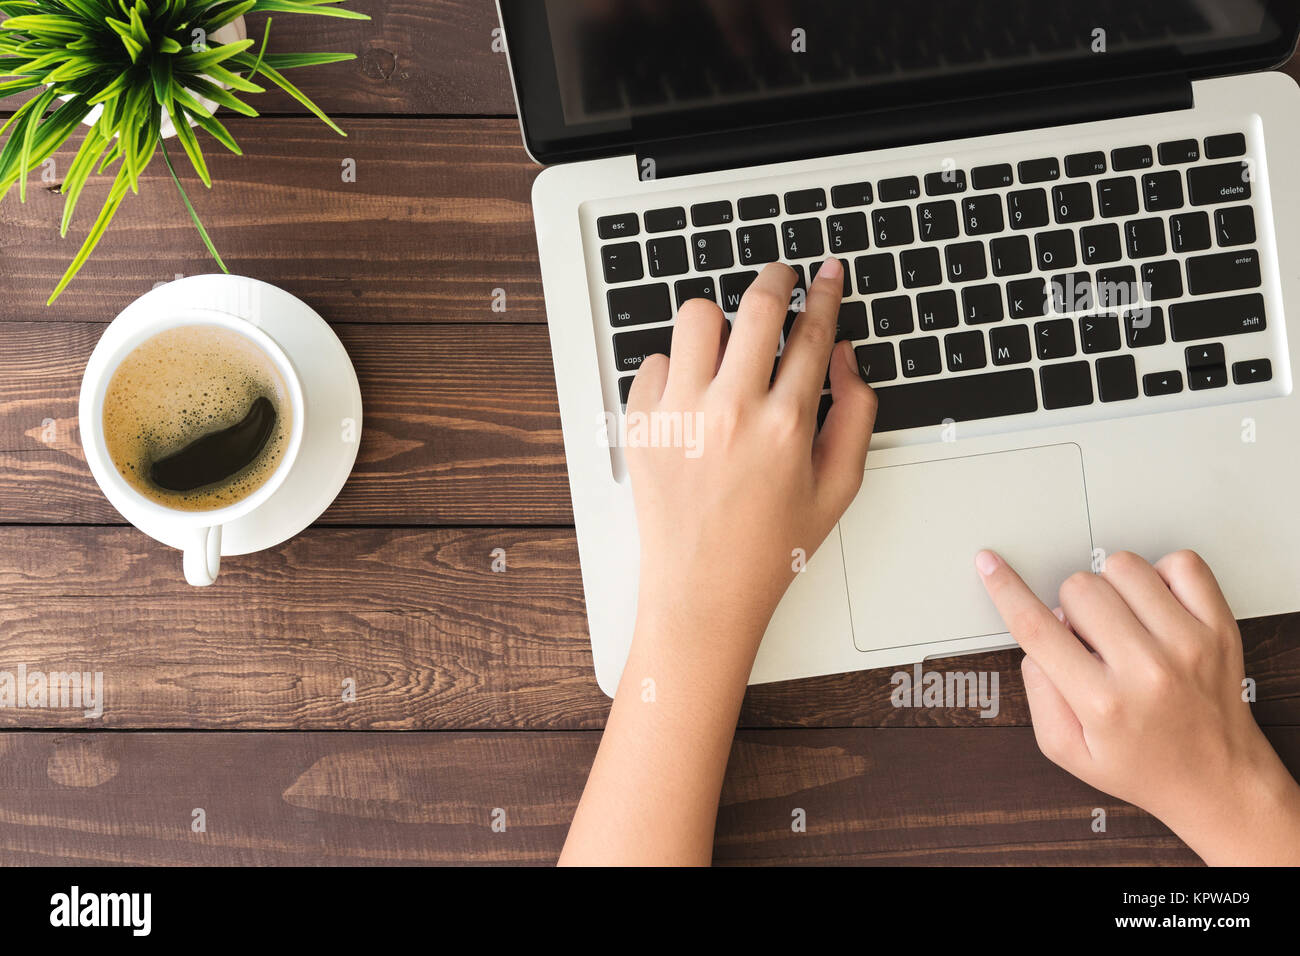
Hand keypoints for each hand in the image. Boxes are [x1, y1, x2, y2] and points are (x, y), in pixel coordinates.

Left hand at [626, 258, 876, 650]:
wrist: (703, 590)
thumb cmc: (771, 546)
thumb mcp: (838, 487)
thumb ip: (856, 413)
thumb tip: (843, 355)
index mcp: (786, 423)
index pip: (811, 332)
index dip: (824, 293)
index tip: (826, 273)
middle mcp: (730, 410)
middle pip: (755, 305)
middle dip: (774, 277)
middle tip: (779, 275)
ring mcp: (680, 413)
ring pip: (696, 317)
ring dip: (718, 320)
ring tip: (728, 343)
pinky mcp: (641, 424)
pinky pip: (656, 361)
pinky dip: (677, 367)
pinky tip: (693, 395)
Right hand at [976, 547, 1299, 863]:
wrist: (1219, 781)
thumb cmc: (1141, 765)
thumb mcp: (1066, 749)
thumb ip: (1038, 691)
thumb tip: (1037, 634)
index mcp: (1102, 703)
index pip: (1036, 627)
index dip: (1005, 589)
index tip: (989, 564)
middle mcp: (1147, 669)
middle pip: (1079, 587)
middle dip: (1072, 607)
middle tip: (1090, 640)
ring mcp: (1189, 644)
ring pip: (1124, 567)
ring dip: (1113, 588)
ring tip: (1125, 623)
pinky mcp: (1220, 628)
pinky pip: (1182, 564)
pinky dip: (1163, 576)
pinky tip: (1157, 607)